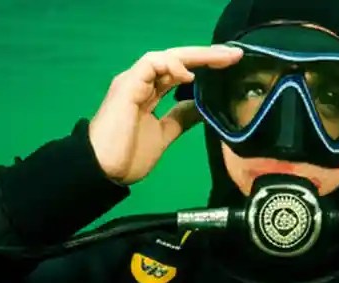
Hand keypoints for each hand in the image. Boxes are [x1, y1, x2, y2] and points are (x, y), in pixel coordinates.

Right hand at [89, 45, 242, 185]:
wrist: (103, 170)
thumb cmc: (127, 156)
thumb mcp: (164, 134)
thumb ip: (180, 118)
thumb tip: (202, 107)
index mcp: (149, 93)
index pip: (180, 72)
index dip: (204, 66)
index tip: (231, 67)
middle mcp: (142, 82)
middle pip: (177, 60)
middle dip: (207, 56)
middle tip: (235, 56)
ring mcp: (134, 81)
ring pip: (166, 56)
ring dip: (195, 56)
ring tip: (219, 60)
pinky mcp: (127, 85)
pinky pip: (150, 63)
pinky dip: (171, 65)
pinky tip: (189, 75)